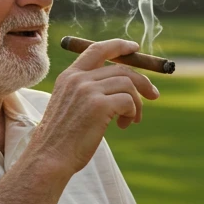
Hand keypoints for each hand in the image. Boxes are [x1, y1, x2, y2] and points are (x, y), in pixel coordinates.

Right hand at [29, 39, 160, 175]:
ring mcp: (88, 90)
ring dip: (137, 103)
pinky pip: (129, 101)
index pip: (96, 50)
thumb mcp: (71, 106)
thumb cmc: (63, 139)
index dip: (118, 46)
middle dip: (142, 81)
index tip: (135, 48)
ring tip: (132, 120)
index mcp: (69, 76)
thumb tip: (125, 86)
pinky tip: (124, 125)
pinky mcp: (99, 105)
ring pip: (128, 84)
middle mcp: (78, 79)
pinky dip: (132, 112)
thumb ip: (90, 91)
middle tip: (153, 95)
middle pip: (120, 68)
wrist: (50, 158)